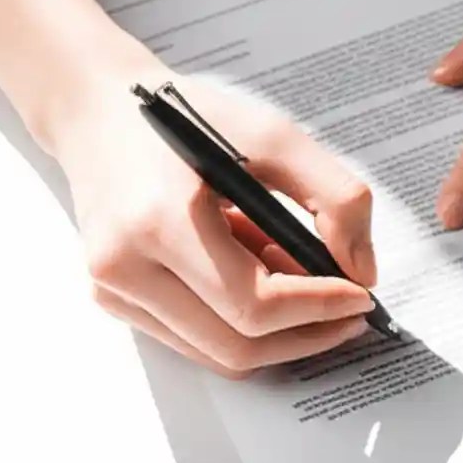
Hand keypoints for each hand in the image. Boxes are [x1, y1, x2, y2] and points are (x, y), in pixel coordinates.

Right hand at [54, 71, 376, 377]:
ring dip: (277, 330)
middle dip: (307, 334)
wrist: (100, 110)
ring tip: (302, 279)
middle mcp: (123, 267)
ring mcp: (112, 290)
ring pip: (219, 353)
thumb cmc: (188, 116)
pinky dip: (243, 321)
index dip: (318, 308)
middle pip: (238, 346)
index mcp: (158, 221)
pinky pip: (196, 338)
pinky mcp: (114, 298)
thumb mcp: (275, 136)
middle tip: (350, 311)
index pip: (253, 305)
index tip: (361, 296)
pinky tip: (260, 273)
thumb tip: (363, 273)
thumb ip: (335, 198)